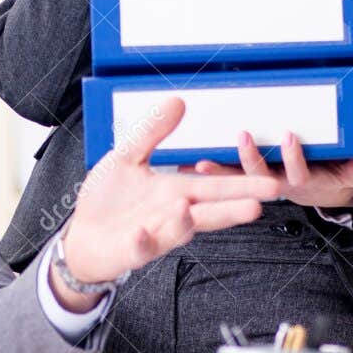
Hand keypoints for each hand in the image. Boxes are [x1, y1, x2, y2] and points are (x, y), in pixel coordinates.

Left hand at [49, 97, 281, 311]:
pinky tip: (142, 233)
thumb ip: (153, 132)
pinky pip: (138, 248)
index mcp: (174, 192)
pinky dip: (142, 242)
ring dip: (183, 223)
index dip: (241, 185)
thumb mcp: (128, 157)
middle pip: (207, 213)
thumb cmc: (109, 201)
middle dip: (230, 210)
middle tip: (256, 206)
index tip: (269, 183)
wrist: (83, 236)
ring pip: (176, 232)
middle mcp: (170, 216)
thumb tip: (178, 102)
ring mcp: (153, 235)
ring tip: (188, 210)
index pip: (214, 188)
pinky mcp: (131, 251)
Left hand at [197, 131, 352, 210]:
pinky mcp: (245, 184)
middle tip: (243, 136)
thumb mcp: (346, 171)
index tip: (289, 137)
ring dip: (220, 170)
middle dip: (250, 157)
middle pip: (261, 176)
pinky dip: (208, 172)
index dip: (292, 156)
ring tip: (201, 160)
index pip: (297, 171)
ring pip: (237, 181)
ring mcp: (261, 186)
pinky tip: (186, 163)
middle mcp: (278, 185)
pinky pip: (224, 180)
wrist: (322, 190)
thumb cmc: (331, 172)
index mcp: (301, 180)